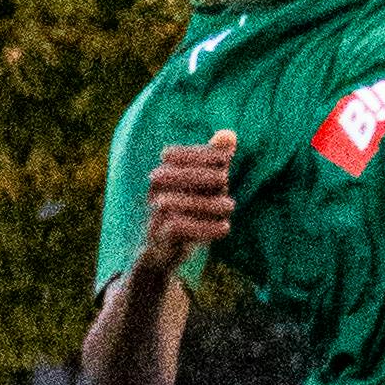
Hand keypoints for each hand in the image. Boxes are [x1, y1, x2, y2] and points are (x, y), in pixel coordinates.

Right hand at [142, 128, 240, 266]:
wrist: (164, 251)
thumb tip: (229, 134)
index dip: (203, 154)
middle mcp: (154, 191)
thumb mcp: (205, 184)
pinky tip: (225, 228)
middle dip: (205, 177)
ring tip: (230, 206)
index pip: (177, 155)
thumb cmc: (189, 210)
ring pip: (175, 203)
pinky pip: (177, 228)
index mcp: (162, 172)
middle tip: (226, 184)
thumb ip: (215, 159)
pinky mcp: (159, 237)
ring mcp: (154, 214)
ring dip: (208, 204)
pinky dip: (204, 228)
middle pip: (176, 177)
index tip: (223, 162)